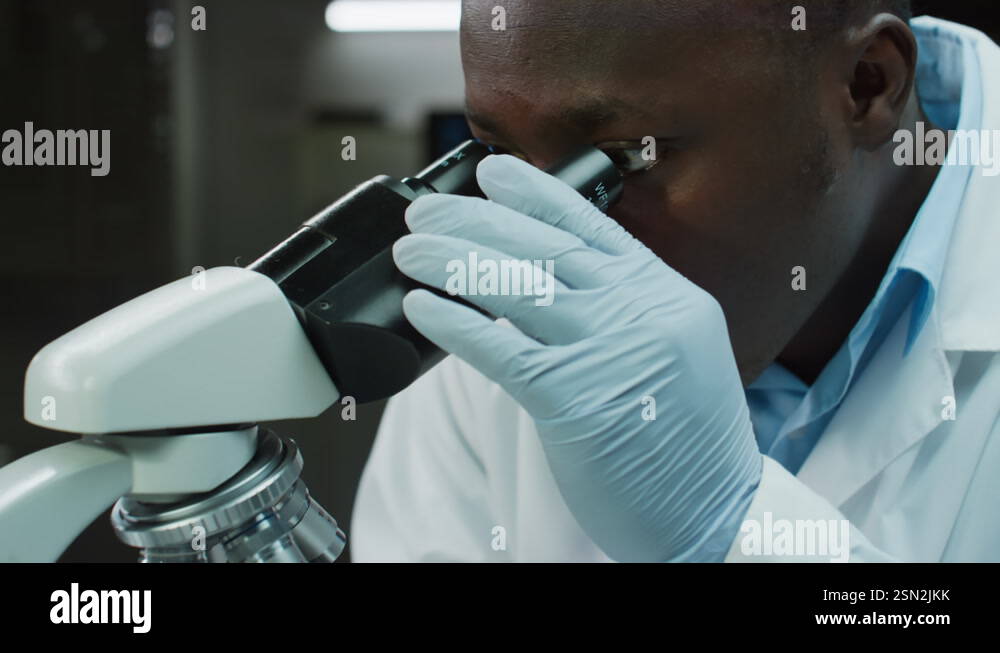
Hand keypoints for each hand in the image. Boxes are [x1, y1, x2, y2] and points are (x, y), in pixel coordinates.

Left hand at [392, 154, 761, 561]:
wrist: (717, 512)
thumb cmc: (688, 441)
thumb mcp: (675, 350)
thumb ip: (622, 309)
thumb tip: (549, 283)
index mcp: (663, 293)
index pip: (591, 226)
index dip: (535, 194)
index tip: (493, 172)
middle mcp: (639, 310)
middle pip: (544, 246)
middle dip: (475, 220)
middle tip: (427, 210)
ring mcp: (608, 350)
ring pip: (517, 286)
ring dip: (453, 260)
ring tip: (411, 249)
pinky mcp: (575, 399)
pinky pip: (500, 350)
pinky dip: (455, 322)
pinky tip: (423, 305)